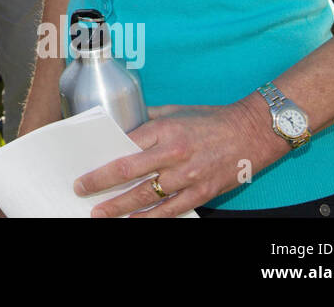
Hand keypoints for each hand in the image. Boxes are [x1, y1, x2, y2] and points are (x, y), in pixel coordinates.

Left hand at [72, 101, 283, 216]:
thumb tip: (123, 126)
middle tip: (81, 191)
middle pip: (129, 173)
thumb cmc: (211, 119)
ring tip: (100, 214)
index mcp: (164, 130)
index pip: (124, 147)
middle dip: (101, 184)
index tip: (86, 168)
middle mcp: (174, 154)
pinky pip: (171, 210)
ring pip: (147, 196)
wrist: (252, 132)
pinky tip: (134, 222)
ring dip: (120, 207)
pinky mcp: (202, 192)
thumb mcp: (176, 111)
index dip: (102, 160)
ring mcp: (188, 176)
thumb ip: (148, 119)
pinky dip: (151, 218)